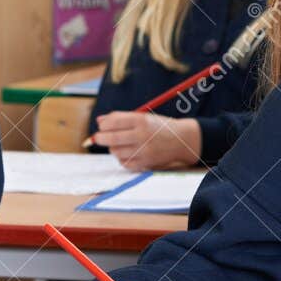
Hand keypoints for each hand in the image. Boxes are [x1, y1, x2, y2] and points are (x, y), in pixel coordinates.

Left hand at [88, 111, 202, 169]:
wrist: (181, 140)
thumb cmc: (158, 126)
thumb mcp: (142, 117)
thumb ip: (120, 117)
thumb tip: (99, 121)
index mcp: (141, 120)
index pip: (113, 122)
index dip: (103, 125)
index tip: (101, 126)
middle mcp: (142, 135)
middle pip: (112, 138)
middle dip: (100, 138)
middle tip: (98, 138)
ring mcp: (144, 151)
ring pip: (116, 152)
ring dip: (113, 148)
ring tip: (118, 144)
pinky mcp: (145, 164)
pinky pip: (124, 163)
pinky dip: (122, 158)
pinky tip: (127, 152)